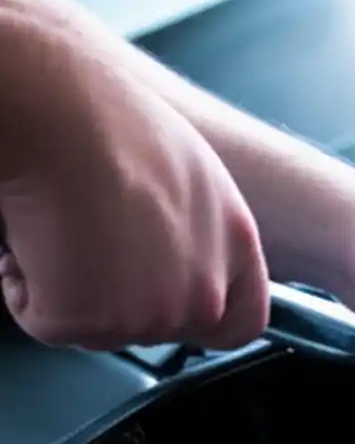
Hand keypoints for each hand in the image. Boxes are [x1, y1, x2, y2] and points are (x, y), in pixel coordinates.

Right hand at [0, 8, 268, 349]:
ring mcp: (148, 315)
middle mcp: (203, 292)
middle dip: (123, 298)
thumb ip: (205, 236)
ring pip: (101, 327)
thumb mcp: (195, 180)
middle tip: (94, 237)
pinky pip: (46, 320)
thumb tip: (188, 260)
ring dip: (73, 286)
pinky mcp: (86, 323)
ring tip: (68, 223)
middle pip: (160, 329)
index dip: (202, 321)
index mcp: (237, 251)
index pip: (240, 326)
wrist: (59, 115)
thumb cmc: (113, 124)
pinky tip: (37, 235)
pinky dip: (27, 285)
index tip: (174, 306)